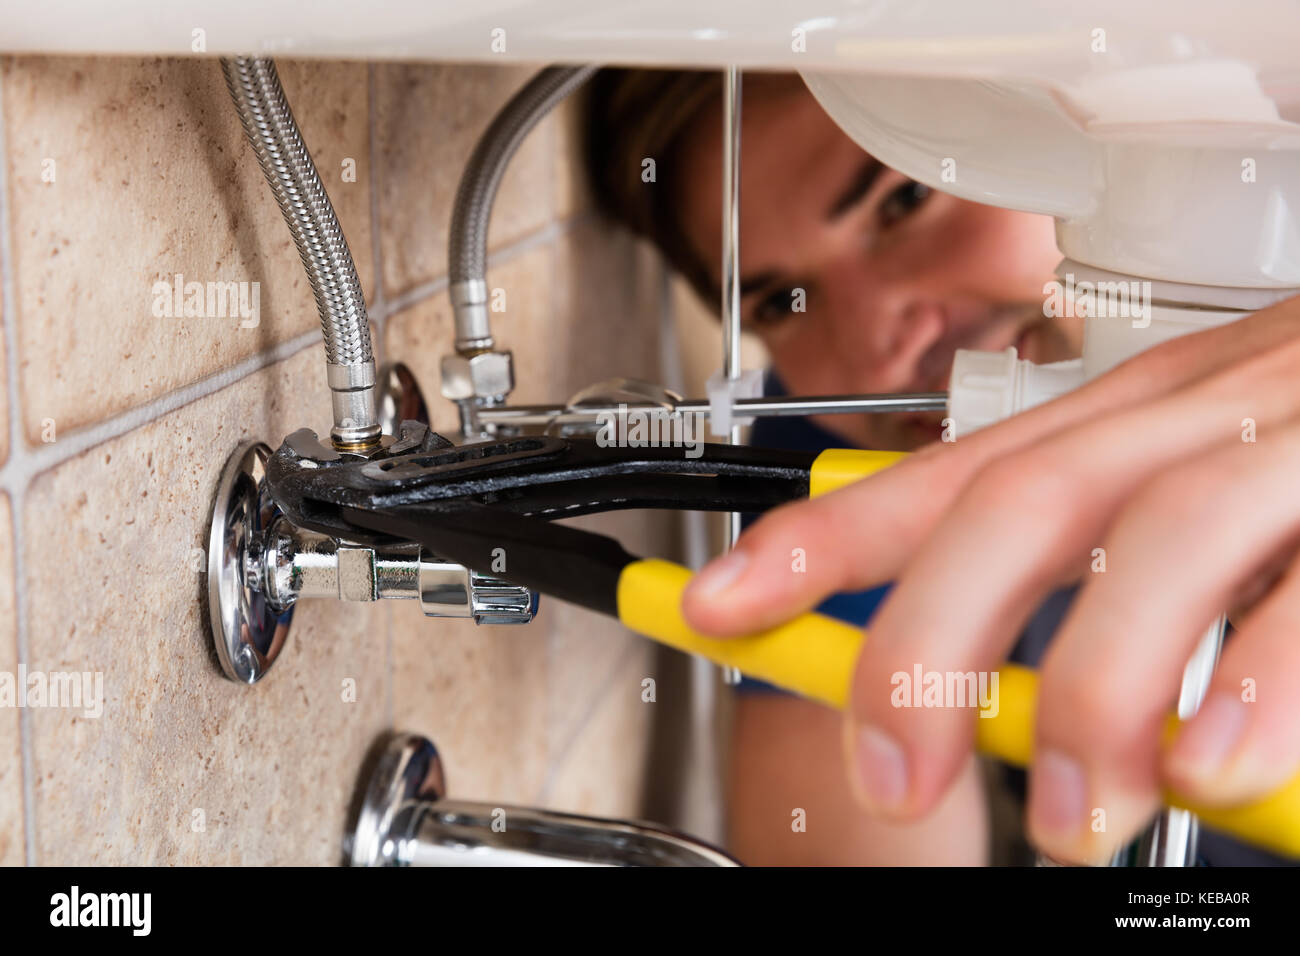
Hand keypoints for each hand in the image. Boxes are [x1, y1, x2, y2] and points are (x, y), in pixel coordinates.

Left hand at [683, 297, 1299, 862]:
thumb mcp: (1191, 485)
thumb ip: (1102, 579)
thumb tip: (998, 692)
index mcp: (1130, 420)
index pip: (944, 471)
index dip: (822, 540)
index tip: (719, 603)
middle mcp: (1198, 418)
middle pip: (1022, 501)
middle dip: (929, 636)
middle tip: (893, 771)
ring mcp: (1299, 443)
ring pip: (1161, 538)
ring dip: (1095, 681)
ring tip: (1069, 809)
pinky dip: (1264, 682)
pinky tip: (1220, 764)